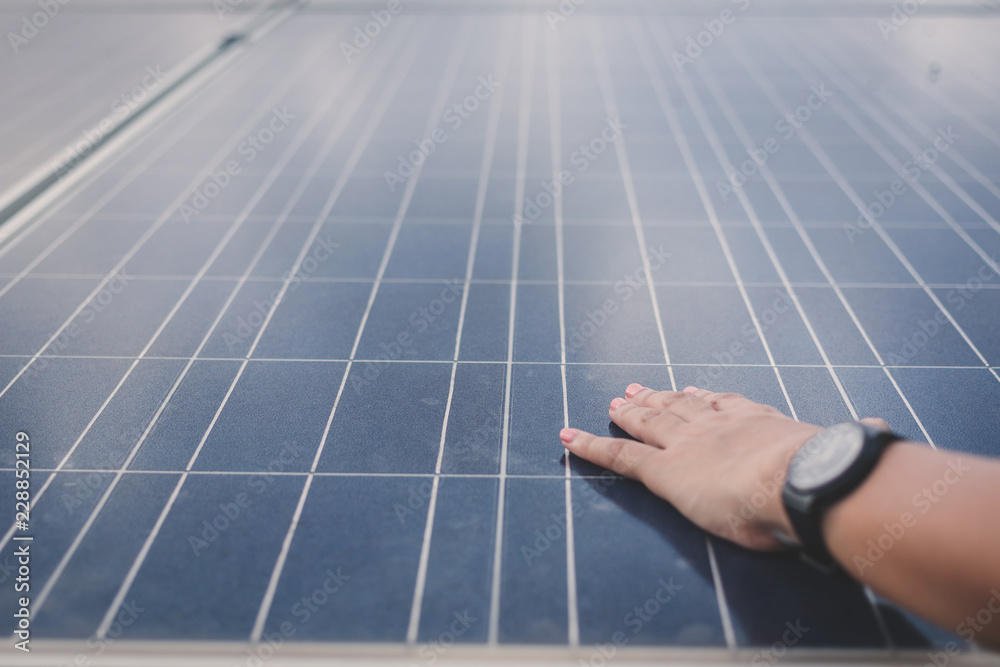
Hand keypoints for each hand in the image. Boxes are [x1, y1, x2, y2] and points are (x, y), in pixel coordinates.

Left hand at [560, 384, 887, 550]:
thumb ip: (852, 439)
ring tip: (614, 401)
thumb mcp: (840, 453)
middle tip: (639, 387)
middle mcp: (717, 426)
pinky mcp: (663, 470)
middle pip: (680, 407)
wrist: (799, 479)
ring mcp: (687, 444)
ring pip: (649, 422)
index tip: (696, 390)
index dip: (706, 398)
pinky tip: (569, 436)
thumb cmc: (826, 474)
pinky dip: (591, 444)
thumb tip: (877, 427)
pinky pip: (619, 454)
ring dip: (630, 410)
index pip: (726, 405)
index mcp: (758, 422)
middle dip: (659, 396)